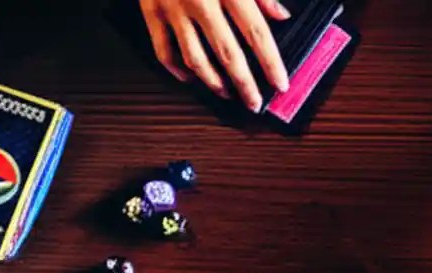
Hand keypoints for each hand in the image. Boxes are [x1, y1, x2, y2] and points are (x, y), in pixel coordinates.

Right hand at [139, 0, 290, 110]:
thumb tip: (281, 16)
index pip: (256, 34)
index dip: (271, 63)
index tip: (281, 84)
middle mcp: (200, 1)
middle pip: (228, 54)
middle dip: (245, 84)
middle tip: (255, 103)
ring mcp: (172, 8)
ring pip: (195, 58)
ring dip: (214, 82)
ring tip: (227, 93)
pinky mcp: (150, 10)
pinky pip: (163, 49)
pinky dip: (176, 69)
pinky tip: (190, 79)